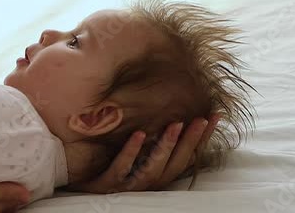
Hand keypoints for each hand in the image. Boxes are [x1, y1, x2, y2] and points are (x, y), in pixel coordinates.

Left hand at [70, 115, 219, 192]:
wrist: (79, 184)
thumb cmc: (110, 166)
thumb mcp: (136, 153)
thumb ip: (154, 139)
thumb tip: (171, 109)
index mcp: (157, 174)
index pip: (187, 156)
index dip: (202, 138)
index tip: (214, 116)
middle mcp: (148, 182)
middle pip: (176, 163)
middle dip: (191, 141)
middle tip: (201, 119)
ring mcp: (129, 184)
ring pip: (154, 168)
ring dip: (166, 145)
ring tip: (176, 124)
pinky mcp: (108, 184)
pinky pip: (121, 167)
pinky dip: (131, 151)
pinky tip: (139, 134)